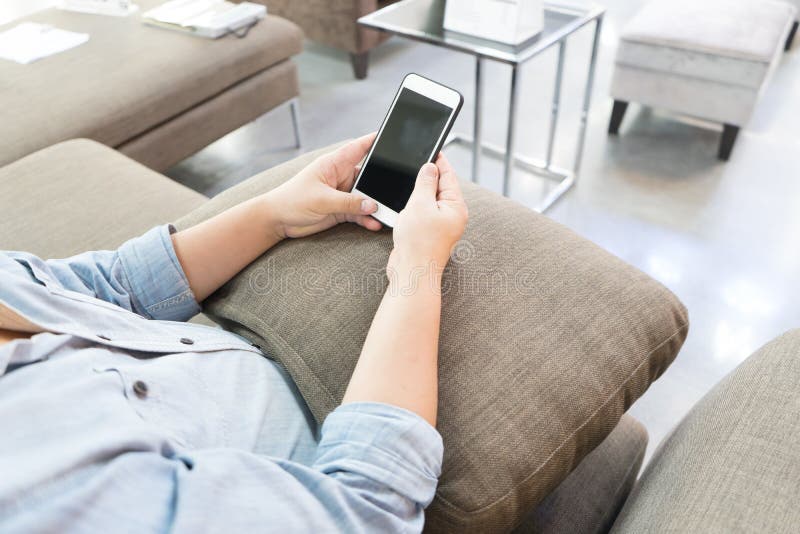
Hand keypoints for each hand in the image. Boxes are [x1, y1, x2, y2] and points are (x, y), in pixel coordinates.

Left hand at [261, 134, 382, 238]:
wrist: (277, 221)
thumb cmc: (292, 201)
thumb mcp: (321, 200)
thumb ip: (348, 203)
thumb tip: (372, 205)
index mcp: (333, 164)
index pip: (358, 148)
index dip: (374, 141)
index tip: (391, 137)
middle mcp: (340, 177)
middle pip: (368, 176)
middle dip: (381, 184)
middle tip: (396, 192)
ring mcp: (342, 194)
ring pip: (366, 198)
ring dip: (375, 206)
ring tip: (386, 215)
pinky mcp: (341, 210)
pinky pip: (359, 213)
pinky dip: (367, 219)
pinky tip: (374, 224)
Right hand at [389, 154, 467, 275]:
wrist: (411, 273)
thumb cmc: (418, 243)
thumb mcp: (420, 204)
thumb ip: (425, 182)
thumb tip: (430, 167)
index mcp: (455, 207)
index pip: (449, 176)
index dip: (439, 161)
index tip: (433, 148)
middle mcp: (451, 216)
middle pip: (439, 187)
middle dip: (427, 177)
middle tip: (416, 163)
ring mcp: (440, 226)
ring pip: (429, 201)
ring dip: (418, 194)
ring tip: (409, 185)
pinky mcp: (428, 234)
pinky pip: (422, 214)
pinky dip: (413, 208)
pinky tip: (405, 207)